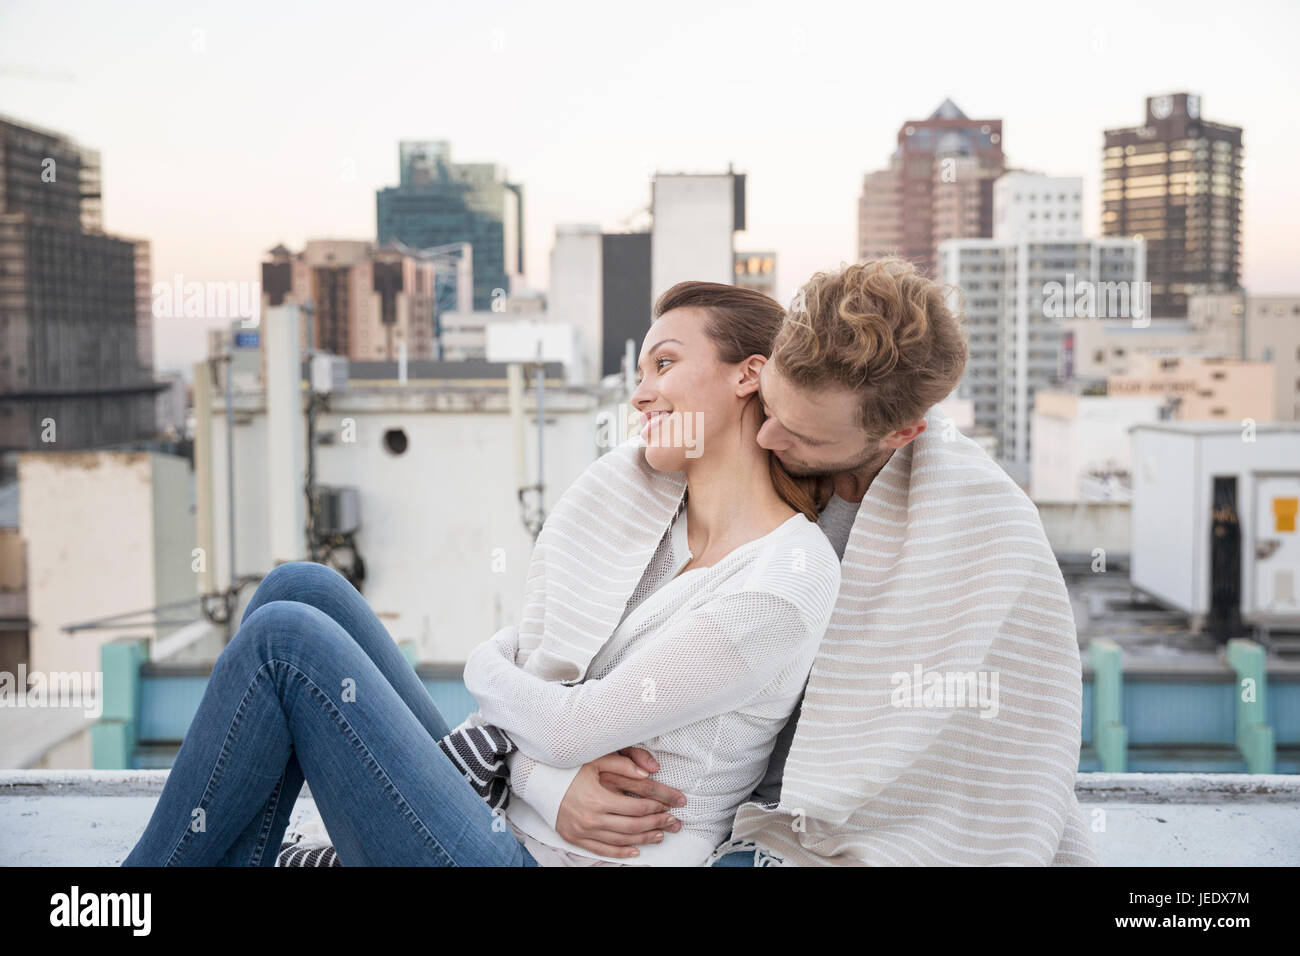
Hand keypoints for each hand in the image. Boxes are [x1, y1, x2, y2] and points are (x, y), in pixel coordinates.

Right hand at [554, 747, 685, 858]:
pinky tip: (635, 851)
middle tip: (672, 821)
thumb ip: (622, 764)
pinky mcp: (575, 838)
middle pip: (633, 826)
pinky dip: (620, 853)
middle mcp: (591, 818)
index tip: (671, 805)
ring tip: (660, 834)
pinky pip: (602, 850)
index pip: (636, 807)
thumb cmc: (569, 769)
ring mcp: (583, 831)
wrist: (538, 782)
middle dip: (656, 824)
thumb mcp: (595, 760)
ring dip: (643, 839)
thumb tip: (648, 772)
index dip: (657, 806)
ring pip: (621, 841)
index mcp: (598, 798)